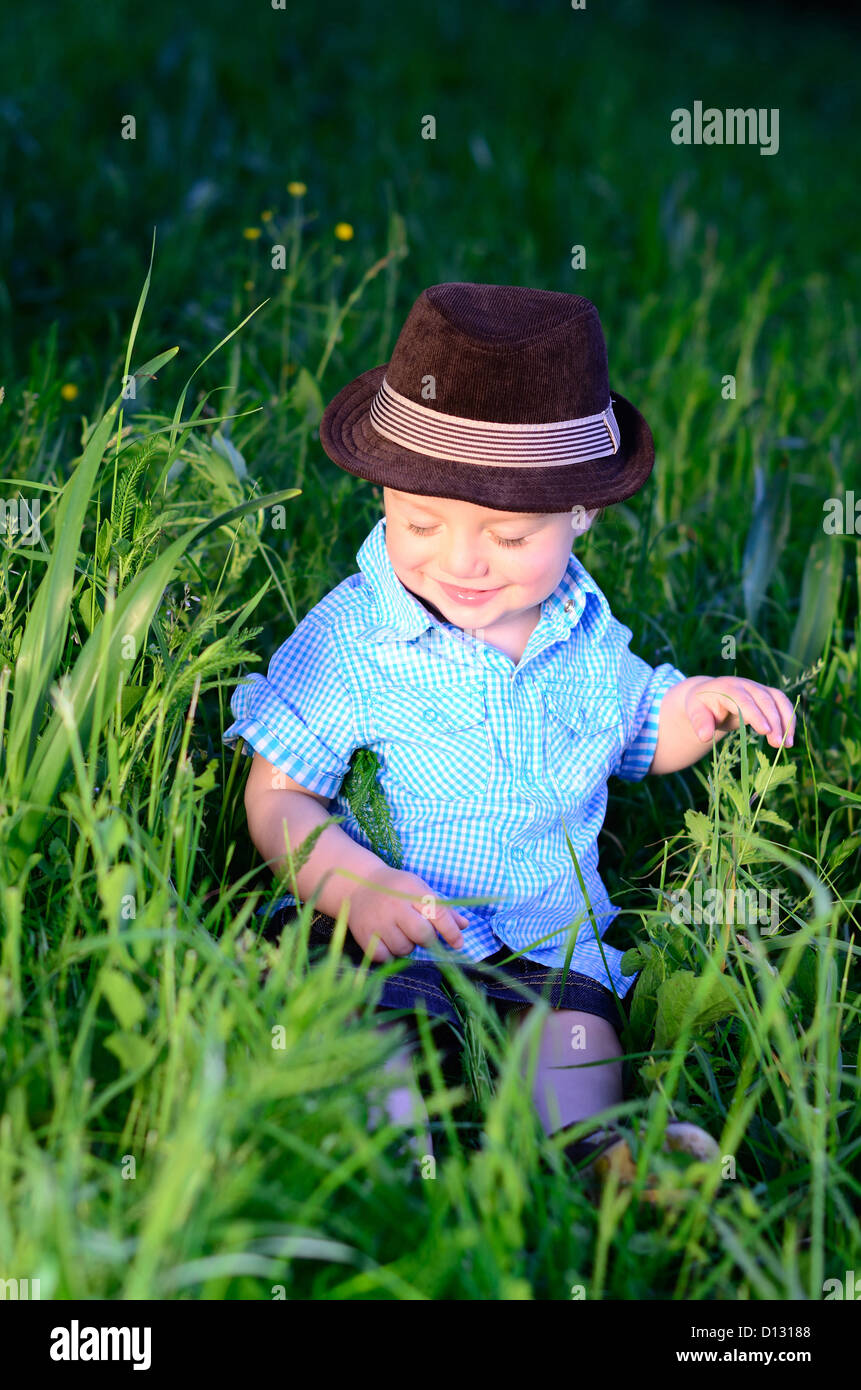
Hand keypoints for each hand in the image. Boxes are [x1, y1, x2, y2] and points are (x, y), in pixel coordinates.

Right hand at [346, 864, 468, 962]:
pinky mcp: (364, 935)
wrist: (357, 884)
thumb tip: (464, 925)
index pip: (438, 914)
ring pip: (404, 948)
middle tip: (421, 934)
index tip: (458, 944)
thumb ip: (441, 909)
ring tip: (400, 933)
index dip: (452, 932)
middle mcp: (395, 906)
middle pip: (422, 935)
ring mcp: (378, 921)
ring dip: (407, 946)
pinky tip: (386, 940)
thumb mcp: (418, 889)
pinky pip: (385, 957)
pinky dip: (389, 954)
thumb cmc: (395, 888)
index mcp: (412, 890)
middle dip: (428, 940)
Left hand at [684, 676, 795, 749]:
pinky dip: (789, 719)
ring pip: (778, 700)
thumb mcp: (695, 712)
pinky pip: (783, 704)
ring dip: (786, 721)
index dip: (755, 715)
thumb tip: (704, 737)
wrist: (709, 694)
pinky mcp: (767, 694)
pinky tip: (789, 738)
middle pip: (764, 700)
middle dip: (774, 722)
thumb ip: (700, 723)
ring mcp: (758, 688)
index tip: (765, 731)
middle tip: (778, 744)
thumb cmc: (702, 706)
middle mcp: (745, 685)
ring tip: (787, 744)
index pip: (743, 700)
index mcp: (726, 688)